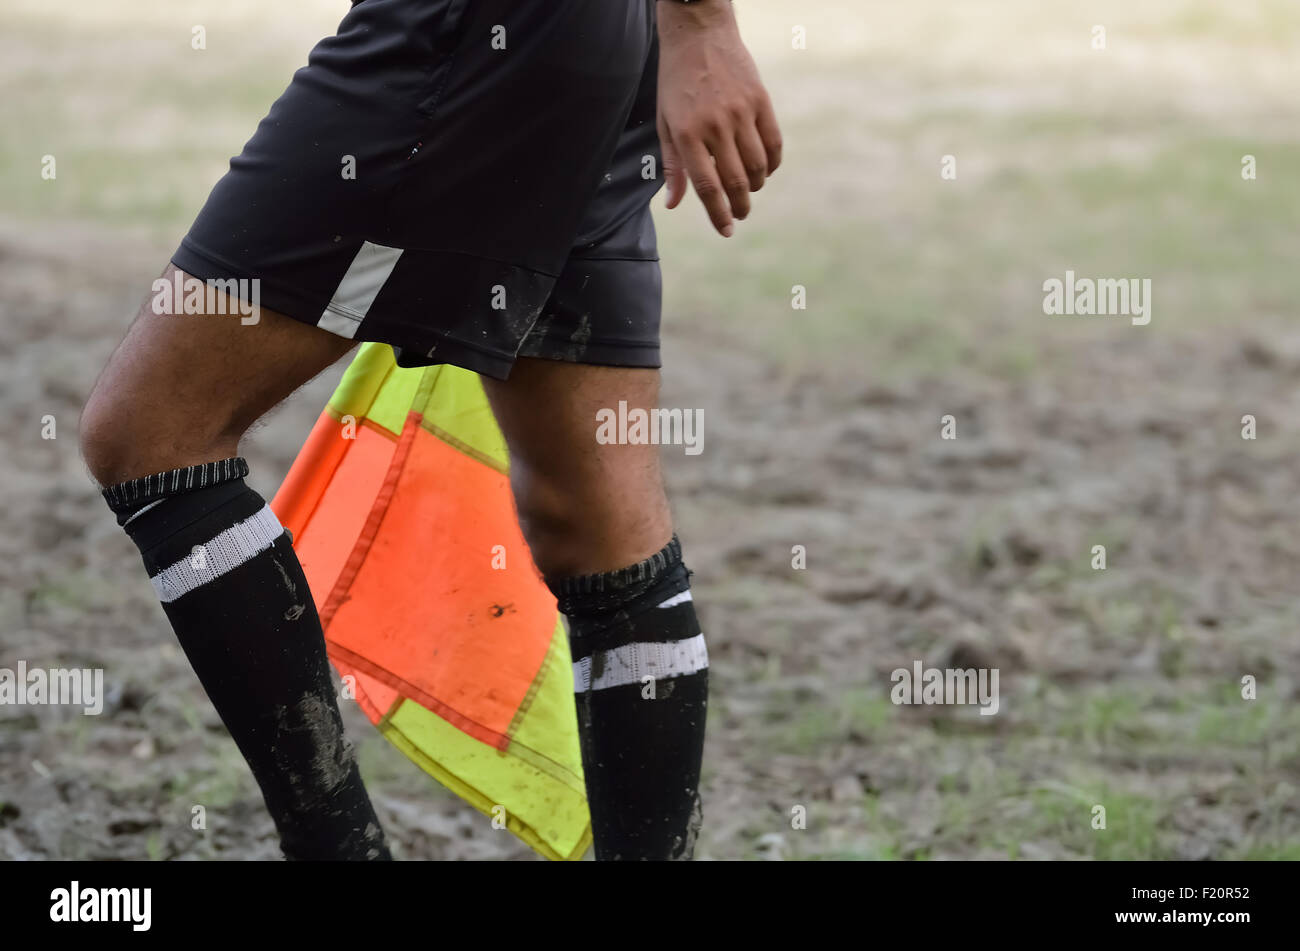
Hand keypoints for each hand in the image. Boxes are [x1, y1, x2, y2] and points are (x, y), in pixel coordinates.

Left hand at [656, 0, 782, 236]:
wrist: (698, 34)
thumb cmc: (676, 82)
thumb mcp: (665, 123)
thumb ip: (672, 165)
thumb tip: (674, 203)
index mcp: (687, 134)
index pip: (707, 187)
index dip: (718, 214)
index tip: (726, 230)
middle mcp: (715, 126)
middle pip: (736, 181)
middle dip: (740, 206)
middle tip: (739, 215)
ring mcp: (740, 112)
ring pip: (758, 165)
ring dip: (755, 186)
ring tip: (748, 190)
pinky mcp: (760, 100)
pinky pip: (774, 143)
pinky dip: (772, 163)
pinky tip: (764, 169)